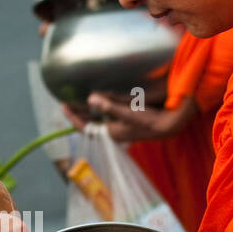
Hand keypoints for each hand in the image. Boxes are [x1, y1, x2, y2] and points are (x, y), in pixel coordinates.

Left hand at [62, 92, 198, 142]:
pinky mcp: (126, 122)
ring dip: (88, 110)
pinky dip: (100, 108)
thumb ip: (110, 106)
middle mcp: (112, 132)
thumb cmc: (149, 121)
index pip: (85, 127)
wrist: (169, 125)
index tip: (63, 106)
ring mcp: (119, 127)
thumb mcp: (128, 113)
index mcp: (110, 132)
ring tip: (79, 99)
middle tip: (67, 101)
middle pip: (89, 123)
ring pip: (98, 119)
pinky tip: (100, 99)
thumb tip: (90, 99)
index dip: (73, 117)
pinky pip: (107, 116)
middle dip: (78, 113)